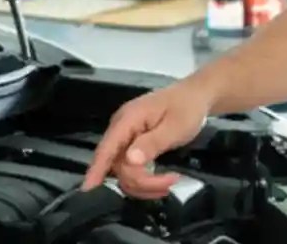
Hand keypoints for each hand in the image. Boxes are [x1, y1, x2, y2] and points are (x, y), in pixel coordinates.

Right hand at [81, 80, 213, 197]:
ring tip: (169, 182)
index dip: (97, 169)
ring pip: (124, 170)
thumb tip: (129, 160)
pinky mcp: (133, 145)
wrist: (198, 96)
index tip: (88, 189)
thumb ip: (152, 143)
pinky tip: (161, 181)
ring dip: (144, 183)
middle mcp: (122, 128)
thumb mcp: (175, 127)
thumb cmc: (188, 108)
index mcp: (128, 119)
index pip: (107, 147)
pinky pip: (130, 167)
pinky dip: (144, 179)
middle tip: (170, 182)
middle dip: (141, 181)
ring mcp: (126, 137)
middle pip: (117, 165)